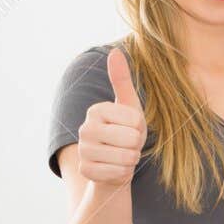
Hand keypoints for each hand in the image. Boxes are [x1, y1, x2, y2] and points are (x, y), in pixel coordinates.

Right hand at [77, 47, 147, 187]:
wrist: (115, 165)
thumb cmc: (125, 133)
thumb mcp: (130, 107)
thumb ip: (122, 80)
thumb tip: (115, 51)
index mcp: (97, 110)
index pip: (135, 120)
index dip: (140, 128)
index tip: (130, 129)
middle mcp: (85, 128)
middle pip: (131, 139)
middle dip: (136, 145)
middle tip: (127, 145)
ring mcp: (83, 150)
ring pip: (126, 157)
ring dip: (131, 160)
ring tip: (122, 156)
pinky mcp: (86, 170)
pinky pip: (118, 172)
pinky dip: (123, 173)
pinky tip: (115, 169)